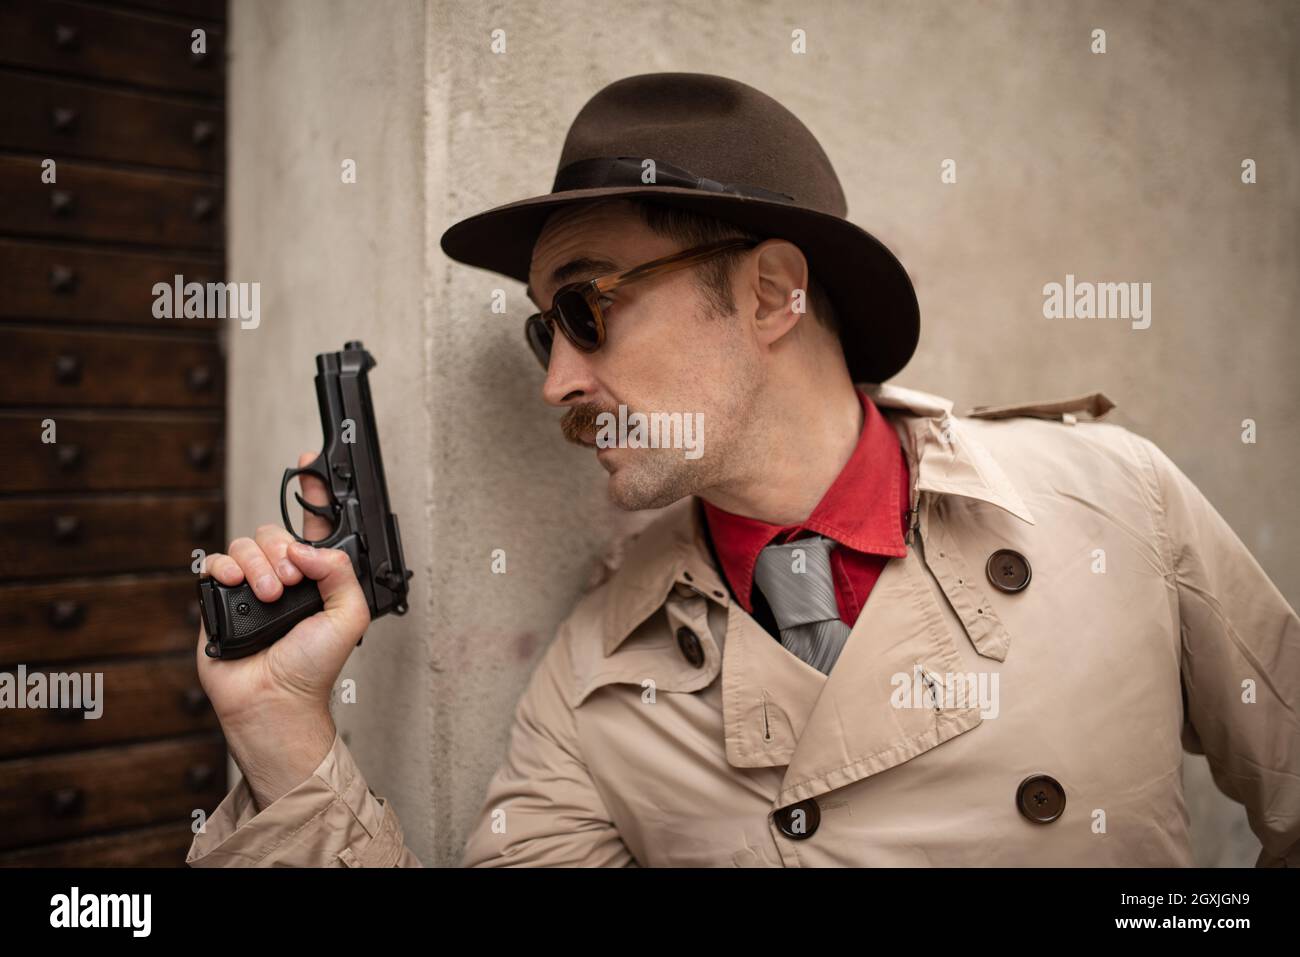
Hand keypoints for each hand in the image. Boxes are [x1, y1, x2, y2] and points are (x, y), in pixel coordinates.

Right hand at [194, 452, 369, 806]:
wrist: (273, 701)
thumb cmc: (312, 669)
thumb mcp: (349, 616)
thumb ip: (341, 572)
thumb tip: (310, 547)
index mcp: (317, 577)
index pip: (314, 526)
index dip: (312, 494)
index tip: (307, 466)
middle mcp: (283, 577)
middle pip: (276, 533)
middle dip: (284, 550)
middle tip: (290, 581)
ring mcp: (250, 586)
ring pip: (247, 545)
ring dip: (259, 565)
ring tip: (269, 595)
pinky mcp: (220, 599)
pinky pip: (215, 563)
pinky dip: (225, 568)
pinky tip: (237, 584)